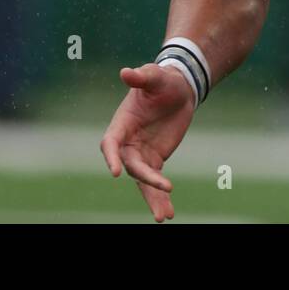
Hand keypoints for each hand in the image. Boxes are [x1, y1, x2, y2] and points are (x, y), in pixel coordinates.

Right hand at [100, 63, 194, 222]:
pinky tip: (168, 213)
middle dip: (146, 178)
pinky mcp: (155, 160)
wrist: (178, 89)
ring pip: (142, 181)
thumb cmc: (162, 80)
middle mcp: (127, 142)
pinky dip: (160, 197)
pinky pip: (155, 182)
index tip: (117, 171)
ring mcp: (141, 153)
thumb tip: (126, 72)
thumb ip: (141, 77)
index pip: (111, 143)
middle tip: (164, 186)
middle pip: (131, 165)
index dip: (112, 157)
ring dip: (152, 198)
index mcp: (122, 123)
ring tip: (163, 216)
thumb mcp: (155, 76)